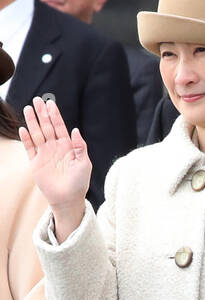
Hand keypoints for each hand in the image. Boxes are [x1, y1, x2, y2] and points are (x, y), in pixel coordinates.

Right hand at [19, 96, 91, 233]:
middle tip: (37, 100)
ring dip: (33, 122)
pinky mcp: (35, 163)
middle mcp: (55, 148)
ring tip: (28, 109)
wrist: (68, 199)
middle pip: (47, 127)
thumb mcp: (84, 164)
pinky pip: (29, 148)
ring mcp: (44, 154)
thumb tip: (75, 130)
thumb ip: (81, 147)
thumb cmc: (79, 183)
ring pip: (37, 134)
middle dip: (42, 114)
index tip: (51, 103)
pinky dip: (26, 139)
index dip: (55, 115)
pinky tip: (24, 129)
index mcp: (68, 147)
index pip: (60, 127)